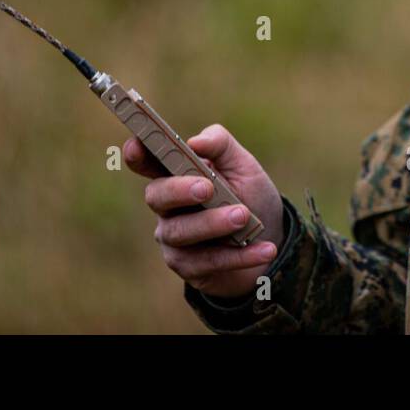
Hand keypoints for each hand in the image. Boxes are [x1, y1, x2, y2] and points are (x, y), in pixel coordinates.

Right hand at [125, 124, 284, 299]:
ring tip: (243, 216)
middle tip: (207, 188)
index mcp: (175, 174)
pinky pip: (207, 261)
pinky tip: (265, 248)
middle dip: (179, 191)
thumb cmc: (250, 195)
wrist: (272, 238)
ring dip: (213, 223)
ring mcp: (173, 237)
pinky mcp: (188, 267)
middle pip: (157, 196)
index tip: (136, 145)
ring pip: (180, 231)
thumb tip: (195, 142)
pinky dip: (239, 255)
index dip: (137, 154)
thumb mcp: (243, 165)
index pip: (147, 161)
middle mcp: (167, 206)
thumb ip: (221, 145)